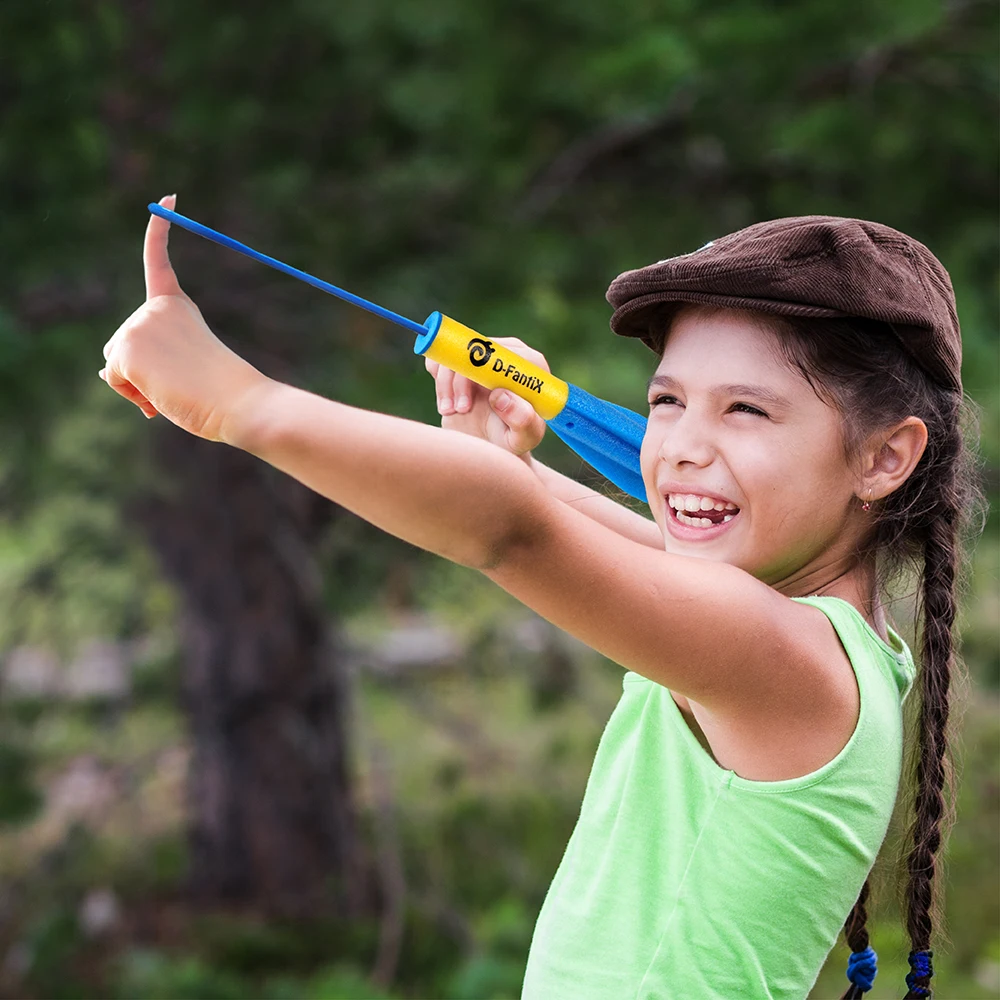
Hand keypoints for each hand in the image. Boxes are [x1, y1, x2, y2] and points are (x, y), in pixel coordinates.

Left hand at [99, 194, 270, 443]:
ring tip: (172, 390)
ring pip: (115, 361)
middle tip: (177, 383)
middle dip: (138, 368)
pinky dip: (133, 394)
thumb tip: (103, 370)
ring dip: (136, 384)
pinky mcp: (126, 346)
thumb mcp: (181, 367)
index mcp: (176, 305)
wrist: (239, 402)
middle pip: (122, 340)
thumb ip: (146, 360)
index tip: (170, 196)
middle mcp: (154, 307)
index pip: (159, 261)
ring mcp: (138, 324)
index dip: (159, 231)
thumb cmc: (221, 392)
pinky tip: (160, 395)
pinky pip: (114, 378)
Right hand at [425, 336, 547, 457]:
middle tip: (461, 409)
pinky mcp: (462, 364)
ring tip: (450, 411)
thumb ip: (522, 419)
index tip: (471, 393)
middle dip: (460, 378)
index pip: (503, 352)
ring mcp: (482, 357)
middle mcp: (506, 356)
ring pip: (453, 356)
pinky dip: (438, 382)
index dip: (483, 367)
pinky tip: (446, 404)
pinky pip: (440, 360)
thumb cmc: (513, 441)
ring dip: (446, 385)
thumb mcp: (524, 437)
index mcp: (529, 365)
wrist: (491, 447)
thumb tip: (501, 395)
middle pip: (474, 349)